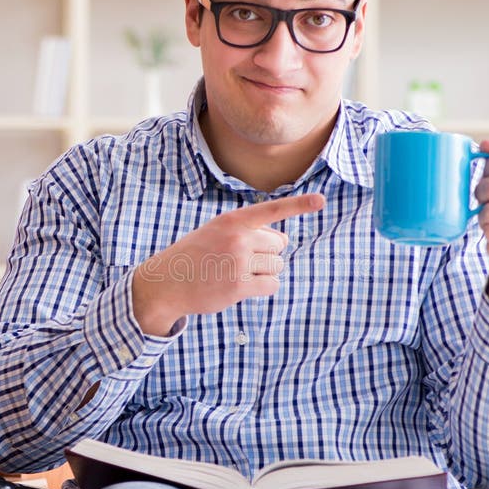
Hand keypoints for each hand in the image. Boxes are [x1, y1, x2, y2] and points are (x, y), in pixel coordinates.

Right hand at [132, 193, 325, 335]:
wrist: (167, 282)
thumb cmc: (196, 255)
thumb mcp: (217, 231)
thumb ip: (249, 230)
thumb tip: (283, 240)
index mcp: (233, 220)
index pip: (272, 210)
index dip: (299, 205)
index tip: (321, 201)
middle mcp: (238, 238)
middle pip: (279, 245)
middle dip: (266, 253)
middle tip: (239, 260)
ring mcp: (239, 262)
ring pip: (277, 265)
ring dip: (264, 272)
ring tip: (238, 273)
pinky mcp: (239, 286)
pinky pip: (271, 284)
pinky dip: (263, 287)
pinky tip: (242, 286)